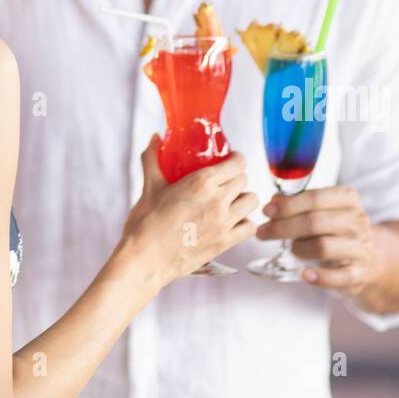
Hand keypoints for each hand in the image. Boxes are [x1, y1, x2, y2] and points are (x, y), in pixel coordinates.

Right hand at [122, 136, 257, 288]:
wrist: (146, 259)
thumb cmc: (146, 223)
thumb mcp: (150, 186)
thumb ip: (153, 159)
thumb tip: (154, 138)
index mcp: (202, 182)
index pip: (238, 163)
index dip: (235, 159)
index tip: (230, 161)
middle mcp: (218, 200)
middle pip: (244, 180)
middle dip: (235, 178)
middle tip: (223, 182)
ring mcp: (224, 223)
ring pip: (252, 201)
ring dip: (243, 199)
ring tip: (230, 201)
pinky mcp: (225, 242)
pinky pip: (250, 227)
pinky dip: (244, 223)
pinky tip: (232, 221)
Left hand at [257, 184, 382, 293]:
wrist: (367, 262)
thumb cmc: (335, 232)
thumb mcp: (321, 212)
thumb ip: (298, 205)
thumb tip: (274, 202)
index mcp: (346, 199)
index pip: (315, 198)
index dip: (288, 205)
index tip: (266, 211)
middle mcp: (356, 221)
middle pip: (315, 222)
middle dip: (284, 227)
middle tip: (263, 233)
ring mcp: (360, 248)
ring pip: (324, 246)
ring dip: (299, 248)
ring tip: (290, 250)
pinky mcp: (360, 273)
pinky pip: (339, 277)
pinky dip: (320, 277)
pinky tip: (304, 274)